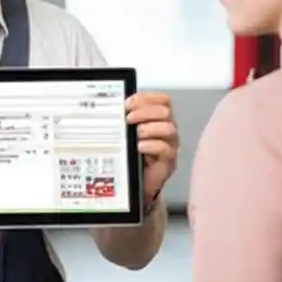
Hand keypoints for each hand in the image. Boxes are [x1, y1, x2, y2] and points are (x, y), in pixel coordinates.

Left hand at [126, 92, 179, 207]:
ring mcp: (170, 145)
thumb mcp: (126, 135)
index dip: (146, 98)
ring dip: (149, 128)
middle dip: (145, 112)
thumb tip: (110, 108)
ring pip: (169, 128)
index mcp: (158, 119)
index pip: (162, 100)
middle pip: (165, 111)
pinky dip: (151, 145)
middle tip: (128, 119)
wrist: (137, 183)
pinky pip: (166, 149)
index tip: (127, 104)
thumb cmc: (132, 155)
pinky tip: (139, 147)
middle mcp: (167, 129)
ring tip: (135, 134)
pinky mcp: (168, 161)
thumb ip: (124, 121)